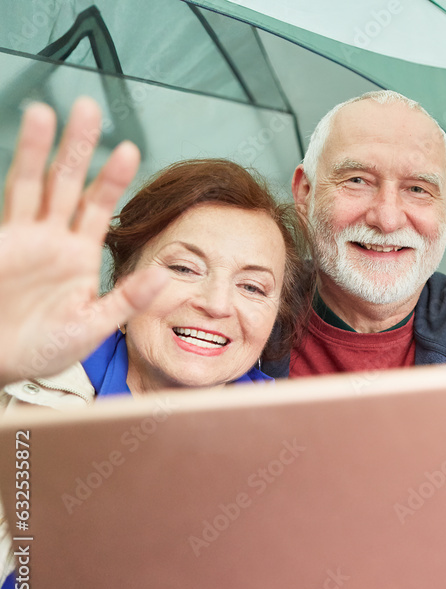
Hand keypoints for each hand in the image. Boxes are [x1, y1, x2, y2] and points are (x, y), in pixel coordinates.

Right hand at [0, 97, 165, 384]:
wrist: (0, 363)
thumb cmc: (42, 349)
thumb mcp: (94, 326)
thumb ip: (129, 299)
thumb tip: (168, 274)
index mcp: (79, 256)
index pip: (100, 207)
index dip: (112, 178)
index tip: (130, 149)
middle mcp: (50, 240)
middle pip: (66, 181)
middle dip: (77, 145)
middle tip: (90, 108)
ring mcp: (19, 239)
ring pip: (30, 183)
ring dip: (37, 148)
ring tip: (45, 111)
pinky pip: (6, 205)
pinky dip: (11, 176)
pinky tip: (18, 148)